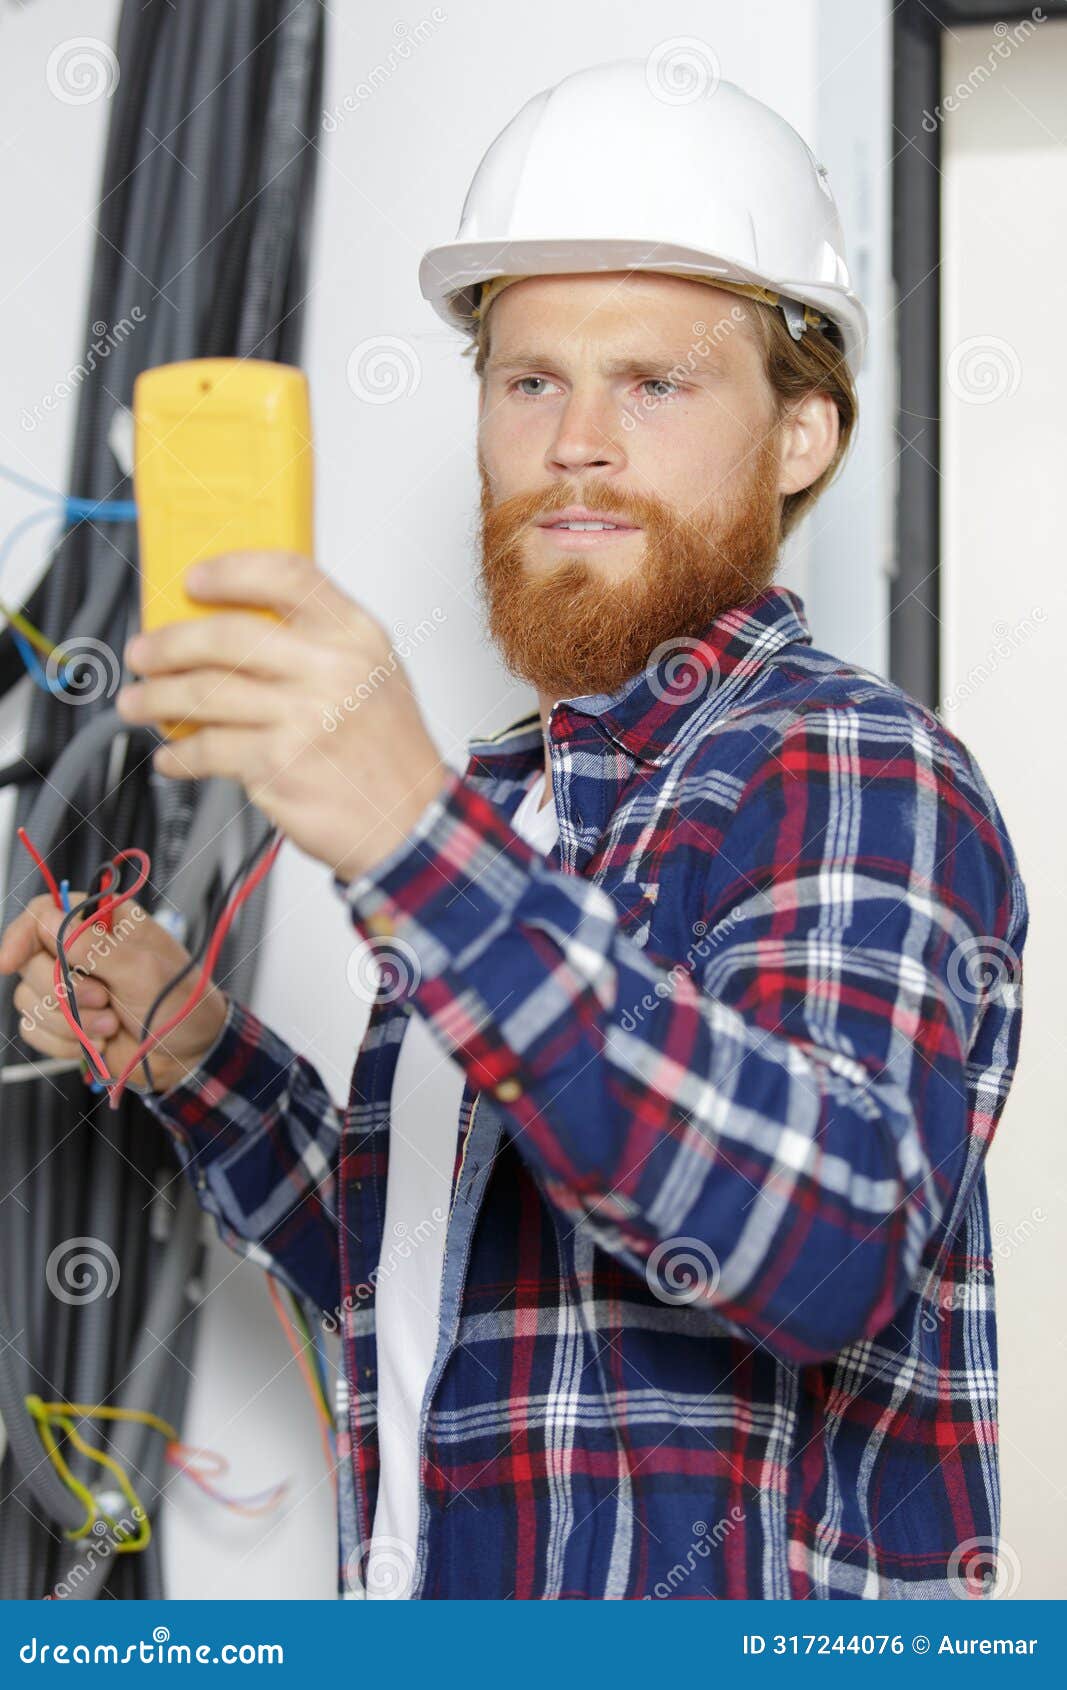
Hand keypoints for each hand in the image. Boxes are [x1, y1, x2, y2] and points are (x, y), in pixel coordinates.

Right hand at [0, 894, 228, 1092]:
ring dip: (69, 1020)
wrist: (190, 1054)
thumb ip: (93, 946)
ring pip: (27, 999)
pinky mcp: (64, 1024)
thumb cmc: (180, 1004)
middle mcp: (79, 953)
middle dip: (63, 989)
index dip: (21, 935)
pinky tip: (98, 1041)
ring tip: (111, 1025)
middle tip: (104, 999)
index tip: (9, 960)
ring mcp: (69, 990)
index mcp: (102, 924)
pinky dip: (64, 1042)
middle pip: (29, 960)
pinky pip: (34, 1030)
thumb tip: (47, 919)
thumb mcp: (143, 969)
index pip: (42, 913)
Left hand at [115, 551, 451, 881]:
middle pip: (228, 635)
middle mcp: (331, 670)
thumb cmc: (388, 752)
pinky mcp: (278, 764)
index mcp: (356, 637)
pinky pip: (209, 749)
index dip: (231, 572)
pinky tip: (173, 756)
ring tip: (139, 703)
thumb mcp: (374, 674)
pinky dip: (180, 755)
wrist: (410, 823)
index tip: (195, 580)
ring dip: (158, 699)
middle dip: (169, 643)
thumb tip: (236, 626)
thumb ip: (320, 641)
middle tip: (144, 653)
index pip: (288, 576)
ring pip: (206, 693)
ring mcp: (303, 717)